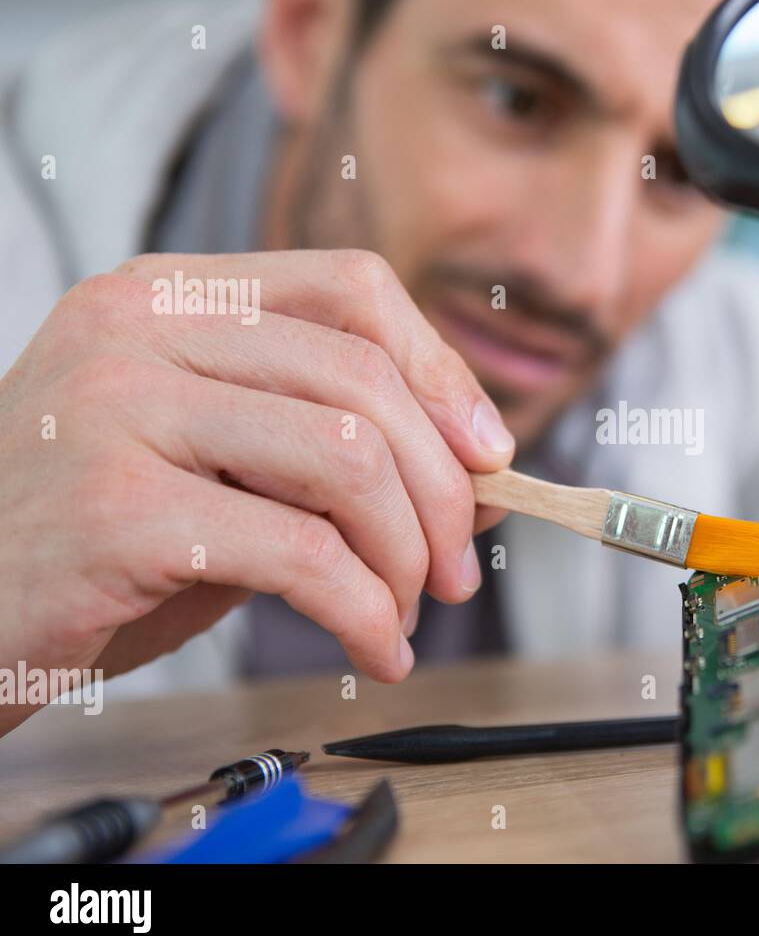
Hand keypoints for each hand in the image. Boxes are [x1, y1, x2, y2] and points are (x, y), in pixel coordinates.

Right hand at [0, 250, 513, 733]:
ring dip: (406, 554)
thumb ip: (328, 447)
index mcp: (171, 294)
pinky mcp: (118, 508)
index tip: (487, 455)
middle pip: (365, 380)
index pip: (352, 288)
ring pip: (348, 459)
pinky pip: (302, 553)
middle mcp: (140, 328)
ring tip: (403, 612)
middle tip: (454, 570)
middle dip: (443, 490)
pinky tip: (372, 647)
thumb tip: (480, 476)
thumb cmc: (94, 537)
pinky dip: (364, 612)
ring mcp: (121, 408)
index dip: (442, 371)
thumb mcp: (217, 461)